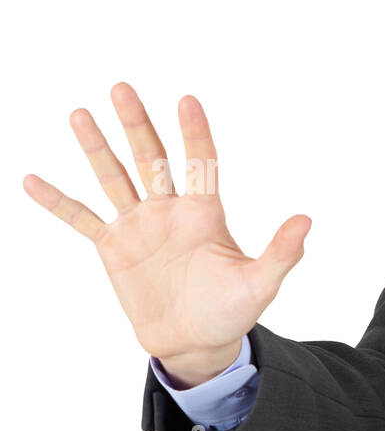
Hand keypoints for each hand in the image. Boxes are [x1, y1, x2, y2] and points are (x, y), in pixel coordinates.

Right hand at [23, 82, 309, 363]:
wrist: (197, 342)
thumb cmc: (233, 310)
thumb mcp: (261, 284)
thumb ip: (282, 253)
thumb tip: (307, 221)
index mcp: (206, 214)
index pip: (201, 163)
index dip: (195, 133)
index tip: (188, 99)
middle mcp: (170, 211)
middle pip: (151, 159)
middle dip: (137, 125)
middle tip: (122, 87)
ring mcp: (139, 226)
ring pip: (114, 178)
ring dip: (97, 148)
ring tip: (80, 114)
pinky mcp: (114, 248)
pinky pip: (81, 219)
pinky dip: (58, 202)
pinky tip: (32, 179)